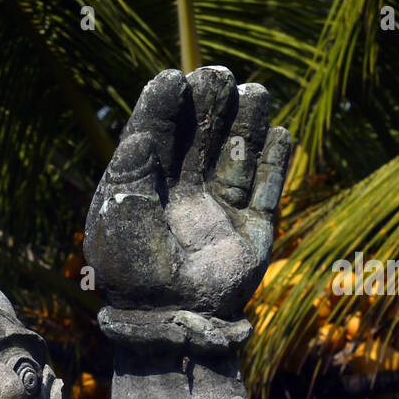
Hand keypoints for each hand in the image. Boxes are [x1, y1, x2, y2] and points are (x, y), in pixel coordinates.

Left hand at [83, 66, 291, 316]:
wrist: (170, 323)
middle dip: (209, 105)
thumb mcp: (117, 222)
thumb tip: (142, 132)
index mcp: (144, 188)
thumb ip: (130, 174)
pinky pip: (267, 190)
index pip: (155, 136)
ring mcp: (219, 210)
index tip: (172, 79)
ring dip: (245, 123)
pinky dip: (276, 160)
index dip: (163, 107)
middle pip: (199, 137)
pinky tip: (281, 132)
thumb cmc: (133, 274)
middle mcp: (182, 194)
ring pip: (236, 156)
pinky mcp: (251, 230)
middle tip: (217, 76)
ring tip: (254, 91)